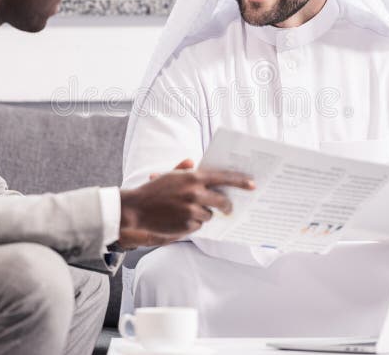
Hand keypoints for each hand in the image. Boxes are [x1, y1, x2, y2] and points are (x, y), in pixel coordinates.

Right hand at [118, 159, 254, 248]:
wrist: (136, 209)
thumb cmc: (153, 190)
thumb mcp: (169, 175)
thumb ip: (183, 170)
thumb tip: (192, 162)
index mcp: (193, 177)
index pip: (224, 178)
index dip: (240, 181)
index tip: (253, 185)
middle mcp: (196, 193)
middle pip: (223, 202)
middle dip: (227, 206)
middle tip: (228, 208)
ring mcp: (192, 210)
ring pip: (209, 215)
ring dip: (203, 214)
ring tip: (186, 211)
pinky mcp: (188, 225)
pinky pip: (199, 225)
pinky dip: (193, 223)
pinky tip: (180, 219)